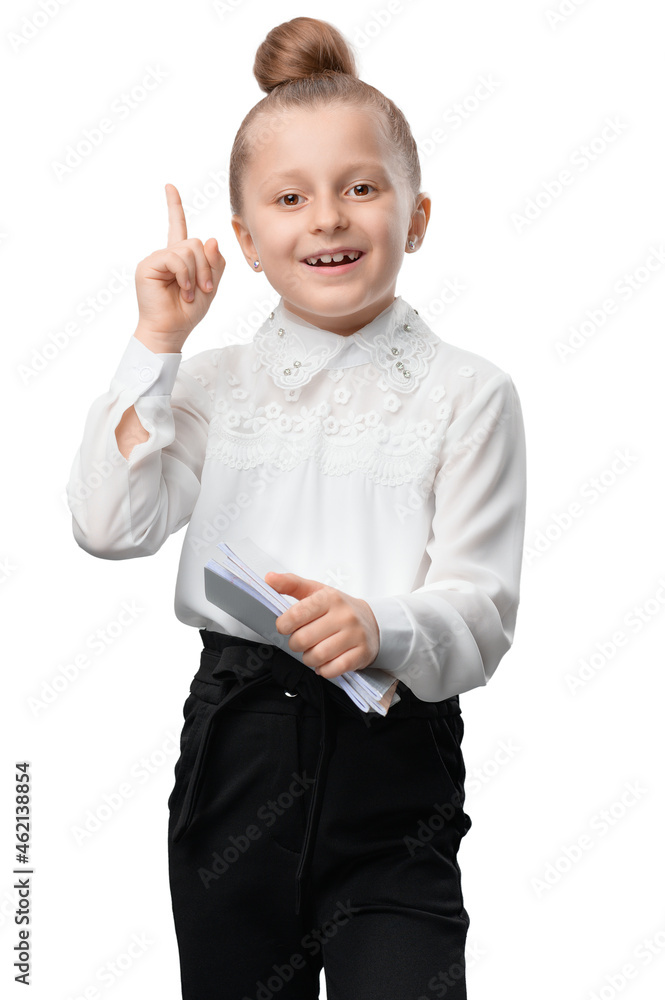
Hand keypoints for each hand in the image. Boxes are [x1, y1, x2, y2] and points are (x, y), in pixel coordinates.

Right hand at [133, 183, 225, 351]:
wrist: (171, 330)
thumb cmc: (188, 312)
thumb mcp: (210, 286)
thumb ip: (215, 263)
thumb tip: (212, 239)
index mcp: (179, 257)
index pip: (178, 226)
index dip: (174, 206)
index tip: (169, 186)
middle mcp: (166, 254)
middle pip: (196, 242)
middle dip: (206, 266)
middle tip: (204, 288)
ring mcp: (156, 259)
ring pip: (188, 249)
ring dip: (196, 273)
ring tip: (191, 292)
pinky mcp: (148, 265)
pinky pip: (176, 258)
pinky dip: (185, 275)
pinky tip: (183, 289)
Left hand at [266, 572, 379, 678]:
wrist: (372, 621)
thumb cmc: (339, 608)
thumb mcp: (317, 591)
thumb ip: (291, 584)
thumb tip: (269, 578)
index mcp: (330, 598)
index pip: (297, 614)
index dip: (284, 625)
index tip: (285, 627)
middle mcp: (344, 615)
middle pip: (304, 639)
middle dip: (295, 644)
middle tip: (300, 641)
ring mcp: (354, 635)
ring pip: (317, 656)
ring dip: (308, 658)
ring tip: (312, 652)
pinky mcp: (361, 653)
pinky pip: (333, 669)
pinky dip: (324, 669)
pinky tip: (325, 662)